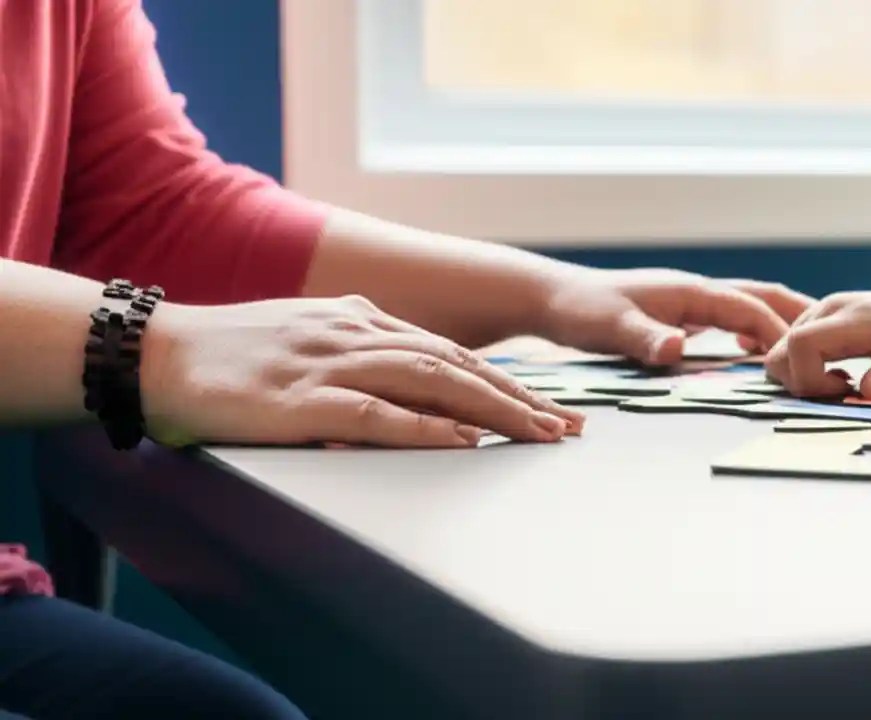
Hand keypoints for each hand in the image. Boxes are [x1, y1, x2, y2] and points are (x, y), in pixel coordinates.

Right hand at [140, 295, 583, 447]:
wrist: (155, 352)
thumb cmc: (231, 352)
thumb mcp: (307, 337)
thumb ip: (359, 346)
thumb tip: (408, 369)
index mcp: (359, 319)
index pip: (451, 351)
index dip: (506, 381)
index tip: (548, 408)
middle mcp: (355, 333)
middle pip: (457, 365)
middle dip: (520, 398)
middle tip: (567, 428)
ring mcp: (329, 363)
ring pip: (432, 382)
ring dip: (492, 411)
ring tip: (538, 436)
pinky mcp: (300, 399)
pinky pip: (375, 413)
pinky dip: (425, 427)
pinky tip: (463, 440)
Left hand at [537, 269, 813, 364]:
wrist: (554, 298)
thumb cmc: (581, 312)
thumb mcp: (610, 329)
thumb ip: (644, 340)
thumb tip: (677, 348)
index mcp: (688, 291)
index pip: (748, 306)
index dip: (781, 328)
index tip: (813, 352)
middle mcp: (695, 290)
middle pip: (760, 295)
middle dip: (798, 313)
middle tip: (839, 335)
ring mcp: (689, 298)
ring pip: (748, 302)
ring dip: (779, 318)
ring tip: (814, 342)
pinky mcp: (680, 310)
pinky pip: (729, 315)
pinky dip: (752, 326)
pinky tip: (754, 348)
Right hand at [766, 287, 870, 397]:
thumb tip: (867, 394)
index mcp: (853, 320)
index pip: (800, 343)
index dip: (809, 377)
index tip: (843, 388)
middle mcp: (829, 309)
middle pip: (781, 349)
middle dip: (799, 382)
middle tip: (838, 391)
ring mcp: (820, 310)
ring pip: (781, 350)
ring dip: (801, 376)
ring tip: (840, 382)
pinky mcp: (818, 317)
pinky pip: (791, 346)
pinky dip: (804, 367)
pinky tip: (835, 372)